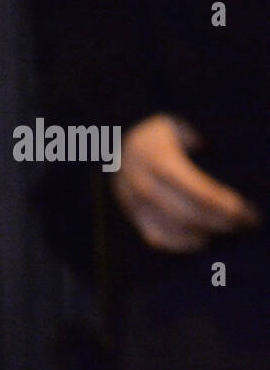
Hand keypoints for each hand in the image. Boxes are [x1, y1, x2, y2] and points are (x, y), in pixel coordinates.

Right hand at [114, 115, 259, 252]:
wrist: (121, 139)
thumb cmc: (164, 132)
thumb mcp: (181, 126)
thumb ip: (202, 141)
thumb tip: (230, 161)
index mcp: (157, 159)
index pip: (197, 191)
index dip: (225, 205)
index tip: (248, 211)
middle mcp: (142, 183)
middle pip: (186, 212)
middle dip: (220, 221)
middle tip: (247, 224)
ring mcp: (133, 201)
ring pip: (171, 227)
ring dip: (204, 232)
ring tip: (230, 230)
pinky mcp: (132, 213)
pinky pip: (155, 237)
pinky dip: (179, 244)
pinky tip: (202, 241)